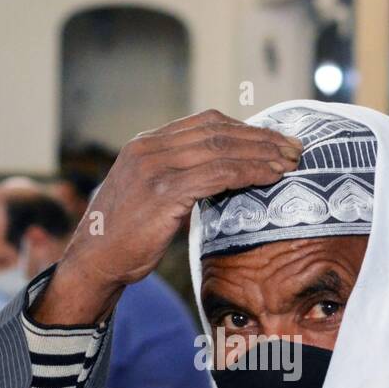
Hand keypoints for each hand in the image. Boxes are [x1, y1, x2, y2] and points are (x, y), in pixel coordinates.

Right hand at [35, 109, 301, 324]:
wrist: (94, 263)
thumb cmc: (125, 239)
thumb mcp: (149, 197)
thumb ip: (177, 180)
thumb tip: (218, 180)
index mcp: (146, 144)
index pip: (205, 123)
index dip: (245, 129)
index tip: (274, 140)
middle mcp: (149, 148)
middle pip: (218, 130)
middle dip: (261, 138)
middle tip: (294, 148)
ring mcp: (155, 168)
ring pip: (222, 148)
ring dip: (263, 153)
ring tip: (290, 162)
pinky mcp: (164, 192)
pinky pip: (218, 174)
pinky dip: (250, 172)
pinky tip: (271, 177)